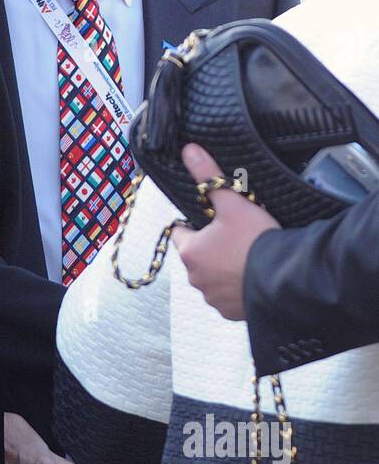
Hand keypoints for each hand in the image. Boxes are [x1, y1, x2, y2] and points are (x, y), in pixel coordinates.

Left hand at [170, 144, 280, 319]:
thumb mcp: (232, 202)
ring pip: (212, 278)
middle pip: (197, 256)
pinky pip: (228, 297)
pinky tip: (253, 275)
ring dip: (223, 269)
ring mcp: (212, 298)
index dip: (194, 224)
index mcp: (189, 251)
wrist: (283, 277)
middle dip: (211, 247)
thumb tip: (189, 151)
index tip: (213, 220)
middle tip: (236, 236)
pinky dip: (237, 287)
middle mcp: (194, 278)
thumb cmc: (255, 239)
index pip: (180, 233)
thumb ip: (209, 177)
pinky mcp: (230, 312)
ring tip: (247, 256)